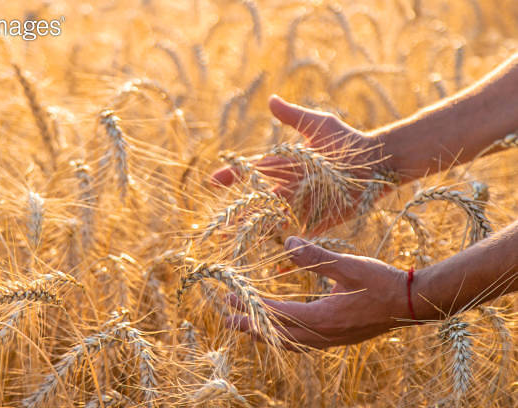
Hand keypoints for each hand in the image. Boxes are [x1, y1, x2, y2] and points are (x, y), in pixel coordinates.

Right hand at [212, 95, 390, 232]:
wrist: (378, 162)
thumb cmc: (348, 142)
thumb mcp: (319, 125)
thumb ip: (294, 117)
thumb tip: (271, 100)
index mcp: (287, 164)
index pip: (254, 171)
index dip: (234, 176)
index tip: (213, 181)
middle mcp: (292, 186)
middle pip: (260, 200)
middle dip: (241, 210)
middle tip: (220, 223)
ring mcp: (305, 204)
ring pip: (275, 218)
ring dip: (257, 229)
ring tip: (238, 240)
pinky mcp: (321, 219)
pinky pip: (301, 233)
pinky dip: (287, 242)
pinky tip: (270, 253)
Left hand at [226, 236, 411, 349]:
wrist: (412, 303)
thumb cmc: (382, 282)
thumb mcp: (348, 265)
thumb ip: (316, 256)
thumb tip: (287, 241)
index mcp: (322, 318)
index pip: (277, 314)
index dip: (252, 306)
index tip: (231, 298)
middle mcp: (323, 335)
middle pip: (277, 335)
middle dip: (250, 326)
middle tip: (228, 317)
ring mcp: (332, 340)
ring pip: (290, 342)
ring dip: (267, 333)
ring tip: (249, 326)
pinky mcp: (340, 339)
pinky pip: (304, 343)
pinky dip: (286, 336)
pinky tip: (284, 327)